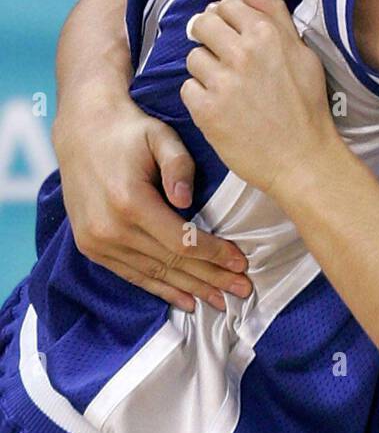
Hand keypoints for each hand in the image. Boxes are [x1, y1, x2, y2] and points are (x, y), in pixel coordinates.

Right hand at [52, 88, 250, 313]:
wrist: (81, 132)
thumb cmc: (129, 132)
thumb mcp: (159, 135)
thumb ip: (178, 164)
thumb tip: (187, 200)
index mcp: (130, 201)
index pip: (182, 241)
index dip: (215, 254)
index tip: (242, 262)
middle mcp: (110, 229)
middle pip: (171, 263)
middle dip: (211, 278)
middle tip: (243, 290)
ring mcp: (97, 242)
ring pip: (154, 275)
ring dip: (190, 289)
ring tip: (221, 301)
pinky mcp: (91, 248)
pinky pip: (132, 275)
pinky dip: (161, 289)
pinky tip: (185, 300)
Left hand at [181, 0, 335, 199]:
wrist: (303, 158)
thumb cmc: (307, 106)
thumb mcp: (302, 53)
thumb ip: (273, 13)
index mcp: (267, 35)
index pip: (227, 5)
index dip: (226, 18)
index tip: (231, 34)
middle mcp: (242, 53)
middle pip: (202, 24)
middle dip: (207, 37)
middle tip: (221, 57)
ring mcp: (222, 82)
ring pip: (193, 57)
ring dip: (205, 70)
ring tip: (226, 88)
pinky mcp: (206, 110)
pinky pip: (187, 88)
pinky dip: (200, 97)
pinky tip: (220, 107)